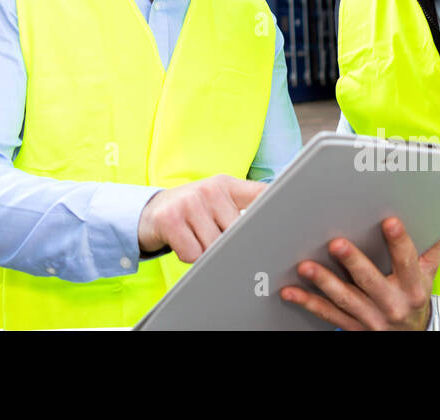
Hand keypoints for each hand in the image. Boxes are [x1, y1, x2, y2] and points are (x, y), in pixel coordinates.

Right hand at [137, 175, 266, 262]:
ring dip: (205, 252)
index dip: (276, 207)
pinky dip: (188, 255)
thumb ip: (245, 205)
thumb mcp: (218, 200)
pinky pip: (193, 254)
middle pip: (236, 233)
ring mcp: (188, 202)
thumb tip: (275, 222)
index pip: (260, 194)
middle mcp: (209, 189)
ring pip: (214, 247)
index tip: (290, 221)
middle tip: (214, 238)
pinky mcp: (170, 219)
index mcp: (226, 184)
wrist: (149, 212)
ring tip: (195, 237)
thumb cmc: (191, 211)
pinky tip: (182, 241)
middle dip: (229, 244)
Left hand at [279, 217, 439, 329]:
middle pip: (371, 280)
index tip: (389, 221)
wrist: (409, 338)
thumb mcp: (428, 277)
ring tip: (306, 266)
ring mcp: (372, 318)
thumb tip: (433, 218)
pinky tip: (290, 292)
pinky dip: (308, 302)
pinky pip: (328, 314)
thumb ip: (428, 250)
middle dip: (353, 262)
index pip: (408, 262)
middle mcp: (393, 305)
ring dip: (324, 282)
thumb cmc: (414, 299)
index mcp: (413, 288)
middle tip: (336, 243)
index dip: (400, 242)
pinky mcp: (354, 328)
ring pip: (345, 298)